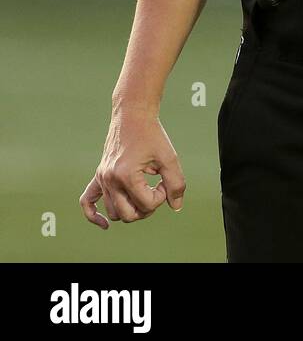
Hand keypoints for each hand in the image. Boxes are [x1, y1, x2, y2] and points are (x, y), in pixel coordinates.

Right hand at [80, 104, 185, 228]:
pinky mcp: (98, 176)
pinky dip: (93, 215)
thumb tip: (176, 206)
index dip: (161, 197)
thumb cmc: (152, 135)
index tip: (165, 181)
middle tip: (156, 190)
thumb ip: (176, 183)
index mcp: (126, 176)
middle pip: (128, 215)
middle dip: (147, 208)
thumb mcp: (170, 157)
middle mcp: (110, 180)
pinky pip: (87, 202)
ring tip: (144, 192)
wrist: (133, 116)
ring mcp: (101, 178)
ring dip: (130, 209)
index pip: (146, 205)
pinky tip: (105, 224)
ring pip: (113, 212)